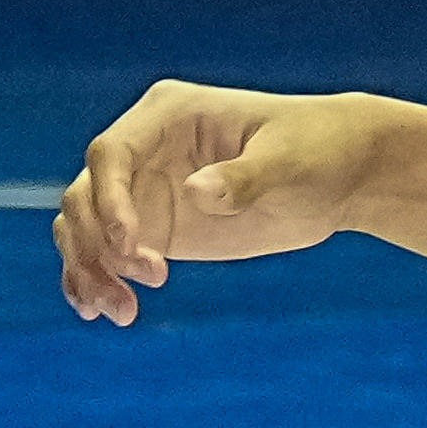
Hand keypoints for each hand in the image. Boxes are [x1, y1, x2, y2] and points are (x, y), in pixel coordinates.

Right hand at [56, 82, 385, 318]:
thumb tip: (196, 193)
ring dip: (89, 272)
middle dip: (97, 244)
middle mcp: (145, 151)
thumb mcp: (288, 160)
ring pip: (85, 230)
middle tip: (145, 282)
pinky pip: (107, 255)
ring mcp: (146, 191)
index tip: (132, 247)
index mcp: (169, 114)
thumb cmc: (317, 149)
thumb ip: (243, 177)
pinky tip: (107, 312)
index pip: (110, 153)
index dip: (109, 200)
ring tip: (123, 313)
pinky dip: (97, 282)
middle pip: (85, 196)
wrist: (341, 173)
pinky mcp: (156, 229)